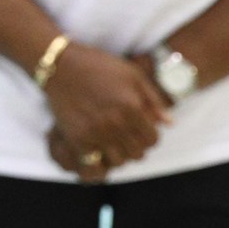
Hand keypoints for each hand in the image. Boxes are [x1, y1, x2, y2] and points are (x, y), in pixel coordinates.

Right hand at [42, 42, 170, 178]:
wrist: (59, 65)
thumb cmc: (98, 65)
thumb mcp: (132, 74)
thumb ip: (154, 99)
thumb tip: (169, 123)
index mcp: (132, 107)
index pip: (152, 140)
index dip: (150, 136)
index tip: (140, 130)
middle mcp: (115, 123)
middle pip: (138, 154)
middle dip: (136, 146)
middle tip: (126, 136)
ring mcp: (95, 132)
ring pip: (119, 161)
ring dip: (119, 154)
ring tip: (112, 142)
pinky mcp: (77, 138)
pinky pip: (95, 163)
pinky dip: (99, 160)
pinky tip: (98, 148)